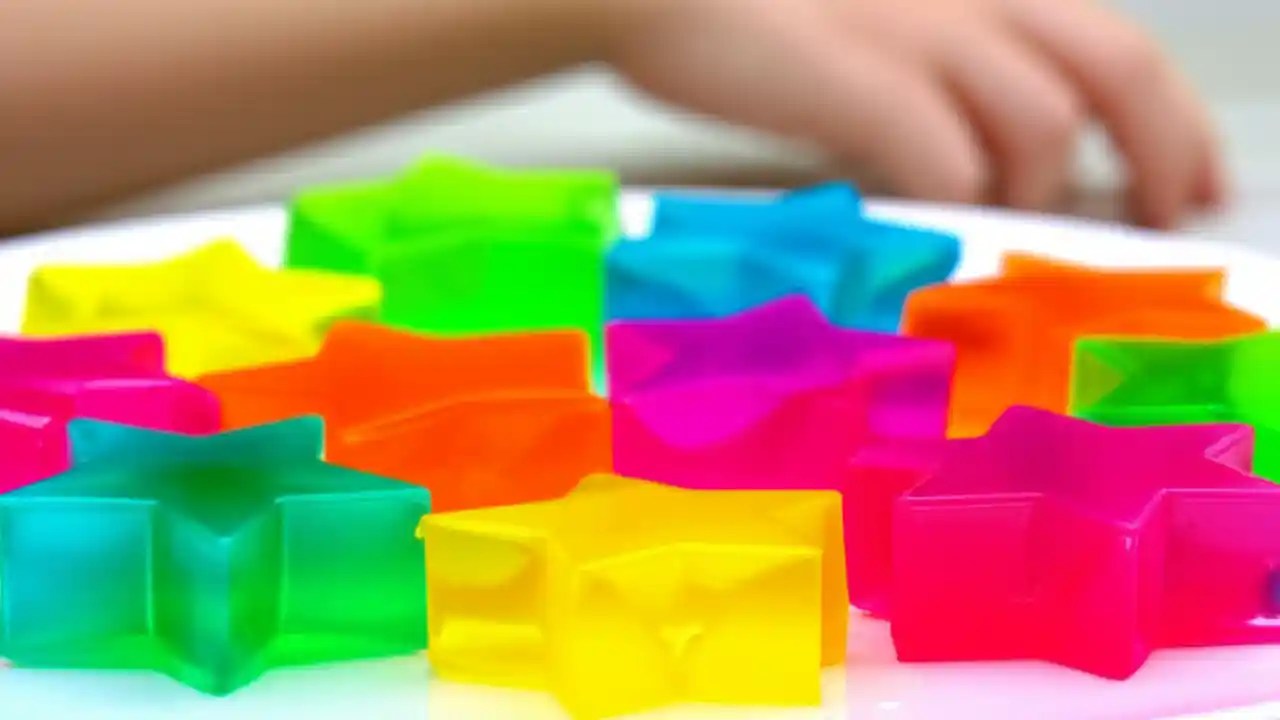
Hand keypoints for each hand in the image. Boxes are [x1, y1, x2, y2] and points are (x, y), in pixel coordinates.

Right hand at [606, 0, 1223, 227]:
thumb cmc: (751, 6)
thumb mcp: (876, 20)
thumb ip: (940, 68)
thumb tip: (984, 152)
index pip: (1113, 40)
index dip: (1171, 115)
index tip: (1188, 173)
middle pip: (1111, 69)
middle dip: (1160, 151)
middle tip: (1165, 214)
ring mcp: (909, 32)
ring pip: (1039, 121)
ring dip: (1038, 190)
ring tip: (1016, 229)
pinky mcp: (851, 76)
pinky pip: (942, 156)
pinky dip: (955, 204)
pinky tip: (935, 228)